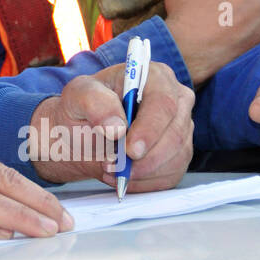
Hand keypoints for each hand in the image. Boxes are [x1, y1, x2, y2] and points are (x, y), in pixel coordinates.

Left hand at [27, 62, 193, 192]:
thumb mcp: (77, 95)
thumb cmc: (83, 107)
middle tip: (112, 166)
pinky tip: (122, 176)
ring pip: (175, 158)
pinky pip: (171, 175)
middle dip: (144, 157)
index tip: (131, 150)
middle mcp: (176, 100)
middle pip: (175, 134)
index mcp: (155, 77)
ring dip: (141, 172)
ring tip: (110, 169)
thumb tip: (116, 126)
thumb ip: (94, 102)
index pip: (164, 103)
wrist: (81, 132)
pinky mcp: (179, 154)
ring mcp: (181, 129)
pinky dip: (145, 182)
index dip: (149, 129)